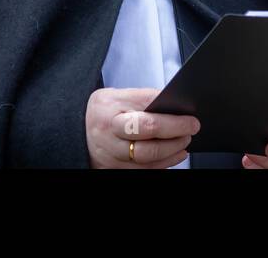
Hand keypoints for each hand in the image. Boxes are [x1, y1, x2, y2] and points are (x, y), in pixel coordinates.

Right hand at [85, 87, 199, 168]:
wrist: (76, 130)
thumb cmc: (102, 111)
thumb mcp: (117, 95)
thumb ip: (143, 98)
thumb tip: (174, 105)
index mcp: (109, 108)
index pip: (146, 112)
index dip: (172, 118)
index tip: (190, 118)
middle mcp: (108, 133)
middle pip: (147, 137)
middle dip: (175, 133)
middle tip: (191, 129)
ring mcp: (109, 155)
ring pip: (147, 159)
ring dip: (172, 151)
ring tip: (184, 142)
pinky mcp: (113, 170)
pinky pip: (144, 171)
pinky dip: (163, 164)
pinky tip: (174, 155)